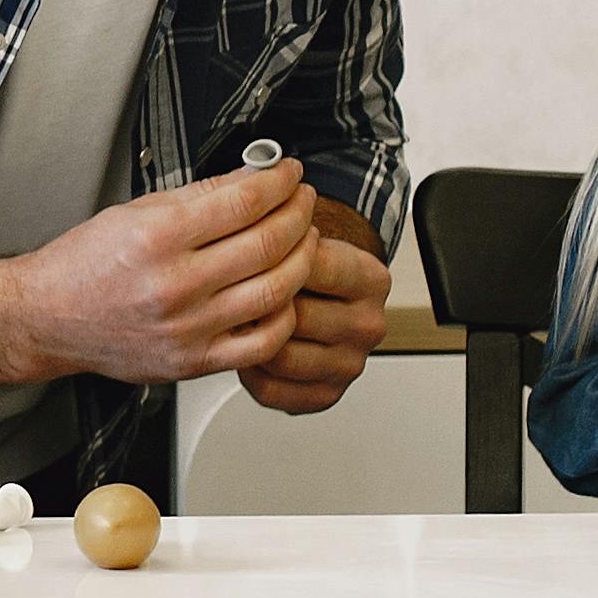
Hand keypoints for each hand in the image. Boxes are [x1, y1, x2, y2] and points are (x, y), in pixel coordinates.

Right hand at [7, 166, 320, 391]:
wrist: (48, 317)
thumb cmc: (84, 265)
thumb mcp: (135, 212)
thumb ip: (199, 196)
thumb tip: (252, 177)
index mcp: (156, 237)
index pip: (244, 201)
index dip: (278, 181)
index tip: (288, 171)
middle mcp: (174, 284)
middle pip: (267, 243)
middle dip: (298, 213)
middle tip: (302, 199)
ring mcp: (187, 328)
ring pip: (275, 290)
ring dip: (303, 257)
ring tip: (304, 238)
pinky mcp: (193, 361)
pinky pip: (262, 342)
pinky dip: (285, 314)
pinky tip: (285, 294)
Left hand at [237, 195, 401, 415]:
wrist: (323, 294)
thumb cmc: (306, 262)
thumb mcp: (302, 231)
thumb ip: (278, 223)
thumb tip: (242, 203)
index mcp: (371, 278)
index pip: (313, 266)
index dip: (268, 257)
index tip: (242, 249)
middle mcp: (368, 324)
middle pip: (296, 315)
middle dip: (255, 301)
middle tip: (226, 288)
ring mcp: (349, 363)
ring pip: (281, 355)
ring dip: (250, 338)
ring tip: (233, 316)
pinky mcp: (325, 393)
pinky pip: (274, 390)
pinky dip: (251, 372)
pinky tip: (244, 348)